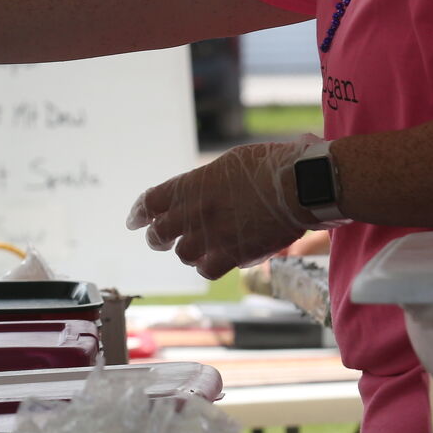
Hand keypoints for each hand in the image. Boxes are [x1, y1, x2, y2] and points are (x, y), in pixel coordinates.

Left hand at [126, 138, 317, 279]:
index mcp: (191, 184)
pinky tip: (213, 261)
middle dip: (157, 237)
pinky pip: (206, 269)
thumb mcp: (228, 163)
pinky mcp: (233, 253)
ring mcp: (213, 234)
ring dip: (185, 252)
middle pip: (159, 233)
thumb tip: (197, 190)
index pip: (151, 202)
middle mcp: (195, 211)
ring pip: (182, 254)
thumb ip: (206, 181)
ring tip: (193, 250)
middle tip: (160, 240)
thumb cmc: (270, 165)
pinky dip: (207, 266)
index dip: (139, 213)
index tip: (135, 221)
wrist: (297, 184)